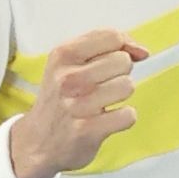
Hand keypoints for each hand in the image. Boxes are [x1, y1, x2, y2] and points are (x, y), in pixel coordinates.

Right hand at [8, 28, 149, 177]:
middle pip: (123, 60)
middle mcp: (69, 77)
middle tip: (102, 85)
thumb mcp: (68, 63)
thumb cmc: (59, 98)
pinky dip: (123, 118)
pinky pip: (128, 115)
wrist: (36, 142)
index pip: (111, 36)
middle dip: (119, 73)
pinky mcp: (89, 129)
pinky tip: (106, 119)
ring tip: (101, 102)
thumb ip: (104, 48)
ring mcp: (78, 104)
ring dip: (120, 96)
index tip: (120, 58)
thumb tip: (142, 51)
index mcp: (63, 55)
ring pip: (127, 86)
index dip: (124, 46)